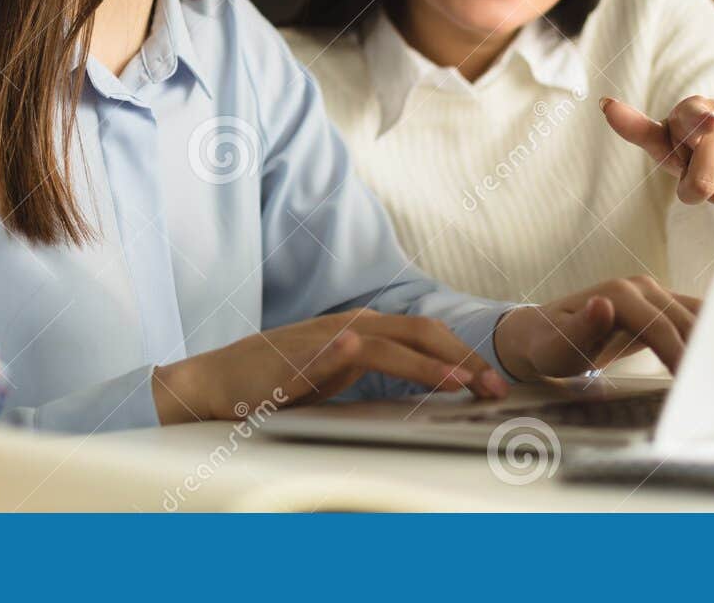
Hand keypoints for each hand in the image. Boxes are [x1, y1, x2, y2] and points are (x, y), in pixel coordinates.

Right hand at [151, 309, 509, 423]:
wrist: (219, 381)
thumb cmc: (279, 381)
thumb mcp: (338, 375)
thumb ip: (376, 374)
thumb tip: (426, 386)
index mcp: (366, 329)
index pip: (427, 335)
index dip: (464, 354)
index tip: (493, 382)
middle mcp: (352, 325)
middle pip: (421, 333)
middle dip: (463, 358)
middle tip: (495, 386)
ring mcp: (326, 339)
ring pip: (388, 344)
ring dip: (428, 363)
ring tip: (461, 381)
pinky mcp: (298, 360)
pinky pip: (329, 353)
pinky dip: (349, 351)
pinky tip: (358, 349)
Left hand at [493, 276, 700, 379]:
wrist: (545, 332)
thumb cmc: (551, 345)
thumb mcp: (558, 345)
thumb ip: (581, 328)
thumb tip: (602, 305)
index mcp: (618, 293)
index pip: (660, 327)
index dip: (679, 355)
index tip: (693, 384)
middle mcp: (639, 286)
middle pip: (683, 320)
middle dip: (703, 352)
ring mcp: (653, 292)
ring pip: (695, 314)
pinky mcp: (660, 304)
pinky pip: (693, 314)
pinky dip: (711, 332)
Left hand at [601, 94, 713, 204]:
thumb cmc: (694, 146)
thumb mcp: (666, 140)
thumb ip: (638, 129)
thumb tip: (604, 102)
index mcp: (695, 108)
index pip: (695, 120)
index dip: (701, 124)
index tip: (711, 123)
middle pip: (700, 185)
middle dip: (693, 188)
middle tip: (701, 168)